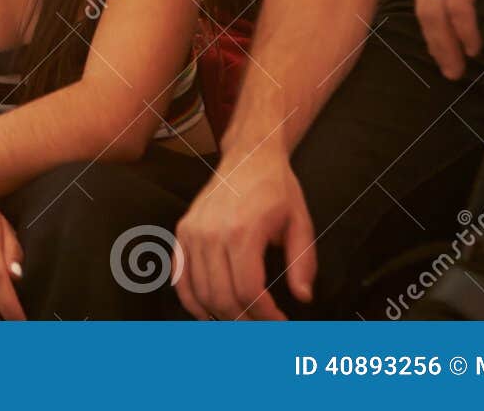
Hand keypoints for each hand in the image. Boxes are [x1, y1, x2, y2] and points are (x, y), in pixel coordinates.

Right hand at [175, 142, 314, 319]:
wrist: (249, 155)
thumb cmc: (276, 187)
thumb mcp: (301, 222)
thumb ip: (303, 262)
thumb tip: (303, 296)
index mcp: (243, 230)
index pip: (248, 290)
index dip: (265, 315)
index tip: (279, 323)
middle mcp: (212, 232)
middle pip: (222, 297)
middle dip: (245, 321)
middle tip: (262, 328)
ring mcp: (192, 232)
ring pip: (200, 292)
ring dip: (220, 316)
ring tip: (242, 322)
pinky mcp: (182, 231)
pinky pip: (180, 276)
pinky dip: (191, 301)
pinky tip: (208, 313)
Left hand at [412, 0, 483, 79]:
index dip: (435, 21)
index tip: (444, 43)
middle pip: (425, 7)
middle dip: (435, 41)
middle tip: (446, 67)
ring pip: (435, 11)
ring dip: (445, 43)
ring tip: (456, 68)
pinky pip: (457, 5)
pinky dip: (462, 29)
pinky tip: (473, 47)